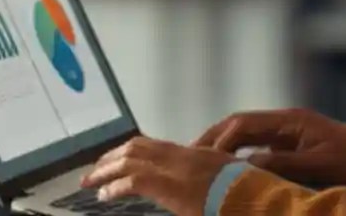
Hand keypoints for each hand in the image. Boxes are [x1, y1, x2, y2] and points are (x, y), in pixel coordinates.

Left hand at [81, 136, 237, 215]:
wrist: (255, 199)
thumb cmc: (246, 194)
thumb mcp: (227, 179)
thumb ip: (208, 176)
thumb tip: (195, 185)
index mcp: (194, 154)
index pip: (153, 146)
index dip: (129, 151)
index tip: (115, 160)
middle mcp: (181, 155)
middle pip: (137, 147)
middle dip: (112, 157)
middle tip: (94, 170)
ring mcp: (175, 168)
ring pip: (130, 159)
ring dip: (106, 170)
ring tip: (90, 181)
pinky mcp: (170, 187)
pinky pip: (134, 181)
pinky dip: (114, 187)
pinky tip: (104, 195)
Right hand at [193, 108, 345, 188]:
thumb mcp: (318, 165)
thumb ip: (283, 164)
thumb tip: (247, 166)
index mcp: (289, 121)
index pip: (244, 124)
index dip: (220, 139)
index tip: (203, 158)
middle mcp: (282, 121)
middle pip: (237, 124)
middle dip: (211, 138)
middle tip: (186, 155)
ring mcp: (283, 131)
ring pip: (242, 133)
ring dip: (220, 145)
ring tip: (197, 163)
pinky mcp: (285, 143)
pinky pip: (252, 144)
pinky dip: (234, 154)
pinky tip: (222, 169)